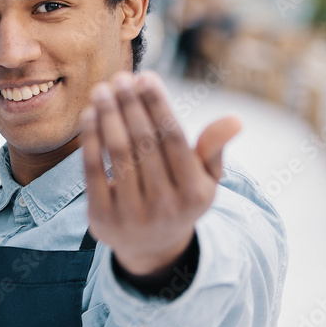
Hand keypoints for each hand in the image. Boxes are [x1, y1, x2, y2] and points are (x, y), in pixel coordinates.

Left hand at [79, 70, 241, 276]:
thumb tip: (235, 120)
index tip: (146, 77)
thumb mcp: (205, 180)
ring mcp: (131, 214)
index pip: (173, 139)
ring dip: (107, 116)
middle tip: (120, 77)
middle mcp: (164, 206)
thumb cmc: (180, 199)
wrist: (151, 249)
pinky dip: (90, 139)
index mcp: (193, 193)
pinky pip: (92, 170)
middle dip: (129, 105)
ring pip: (117, 153)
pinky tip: (90, 114)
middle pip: (143, 143)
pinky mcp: (102, 218)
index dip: (158, 105)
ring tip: (102, 90)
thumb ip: (214, 148)